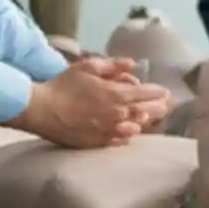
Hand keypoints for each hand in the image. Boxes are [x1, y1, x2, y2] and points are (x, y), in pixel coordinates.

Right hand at [5, 60, 170, 148]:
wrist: (42, 109)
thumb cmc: (63, 84)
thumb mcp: (87, 67)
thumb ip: (113, 65)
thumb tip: (133, 65)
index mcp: (116, 94)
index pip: (145, 94)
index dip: (157, 92)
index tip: (166, 92)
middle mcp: (116, 114)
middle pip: (144, 112)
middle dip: (157, 108)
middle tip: (166, 107)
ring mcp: (108, 131)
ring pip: (134, 128)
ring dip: (144, 122)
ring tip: (151, 119)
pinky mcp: (97, 142)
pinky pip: (119, 140)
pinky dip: (127, 135)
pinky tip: (131, 132)